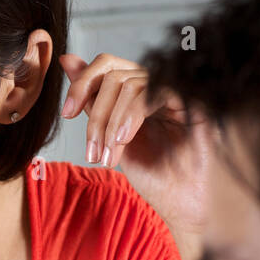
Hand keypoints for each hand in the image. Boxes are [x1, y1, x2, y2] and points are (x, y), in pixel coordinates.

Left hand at [59, 52, 211, 239]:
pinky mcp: (193, 99)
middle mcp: (157, 84)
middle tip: (92, 151)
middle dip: (96, 115)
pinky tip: (125, 140)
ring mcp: (175, 90)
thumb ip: (92, 100)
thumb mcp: (109, 136)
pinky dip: (133, 115)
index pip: (106, 65)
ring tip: (109, 156)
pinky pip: (156, 91)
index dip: (82, 84)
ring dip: (111, 123)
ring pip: (130, 83)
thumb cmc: (150, 173)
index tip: (67, 114)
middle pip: (114, 75)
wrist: (179, 200)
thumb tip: (66, 59)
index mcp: (138, 90)